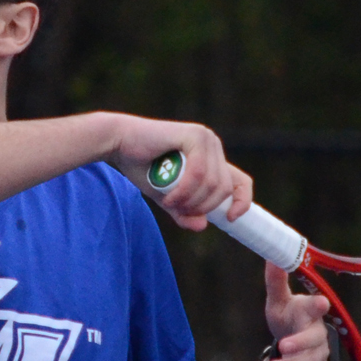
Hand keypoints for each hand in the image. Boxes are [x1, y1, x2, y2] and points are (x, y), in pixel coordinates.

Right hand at [104, 113, 253, 230]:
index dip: (242, 201)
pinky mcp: (193, 135)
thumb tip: (203, 226)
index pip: (241, 182)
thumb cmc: (142, 167)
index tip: (230, 218)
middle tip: (179, 210)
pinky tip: (169, 197)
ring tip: (169, 203)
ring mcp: (205, 138)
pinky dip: (184, 190)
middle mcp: (213, 145)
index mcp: (212, 158)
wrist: (118, 143)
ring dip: (190, 201)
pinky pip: (199, 173)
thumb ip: (184, 211)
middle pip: (223, 189)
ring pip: (212, 183)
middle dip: (202, 207)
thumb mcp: (167, 197)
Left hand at [260, 262, 332, 360]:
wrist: (290, 347)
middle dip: (301, 344)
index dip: (317, 305)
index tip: (320, 303)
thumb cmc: (287, 318)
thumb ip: (276, 281)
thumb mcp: (279, 301)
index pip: (316, 307)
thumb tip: (272, 255)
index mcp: (309, 312)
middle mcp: (318, 333)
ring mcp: (318, 355)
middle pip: (315, 340)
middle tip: (283, 347)